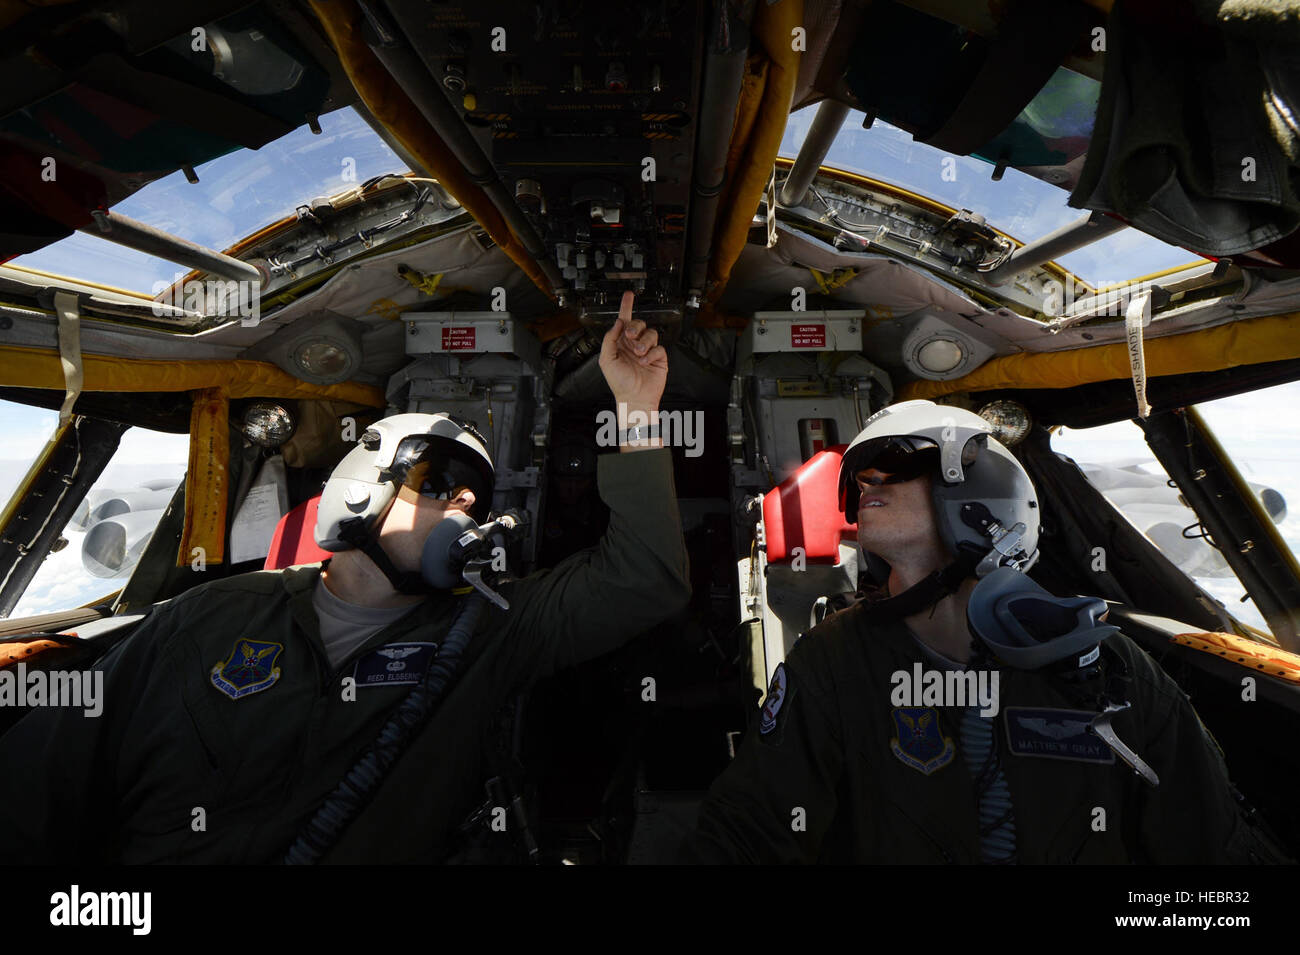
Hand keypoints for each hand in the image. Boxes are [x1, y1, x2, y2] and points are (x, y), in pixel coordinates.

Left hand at [598, 291, 667, 414]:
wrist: (634, 398)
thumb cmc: (619, 383)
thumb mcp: (607, 359)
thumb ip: (610, 338)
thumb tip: (618, 322)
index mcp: (620, 344)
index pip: (623, 321)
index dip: (626, 307)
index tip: (628, 295)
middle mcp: (633, 345)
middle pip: (638, 324)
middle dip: (635, 327)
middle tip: (630, 337)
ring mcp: (647, 351)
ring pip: (650, 333)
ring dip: (643, 342)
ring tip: (638, 354)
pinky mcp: (658, 358)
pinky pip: (659, 348)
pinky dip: (652, 354)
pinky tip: (645, 362)